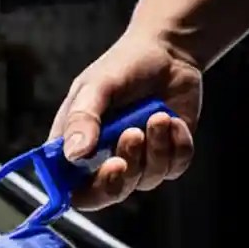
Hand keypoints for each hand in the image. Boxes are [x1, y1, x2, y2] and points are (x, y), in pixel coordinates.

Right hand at [48, 32, 199, 209]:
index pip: (70, 189)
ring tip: (156, 116)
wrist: (168, 54)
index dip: (85, 191)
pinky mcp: (167, 155)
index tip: (107, 166)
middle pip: (108, 194)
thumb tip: (73, 154)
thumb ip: (82, 118)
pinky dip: (178, 144)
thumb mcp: (96, 86)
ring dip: (154, 148)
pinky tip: (172, 120)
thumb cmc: (123, 66)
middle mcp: (102, 159)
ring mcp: (137, 160)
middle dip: (124, 172)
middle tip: (132, 135)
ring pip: (146, 180)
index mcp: (75, 147)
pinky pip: (175, 167)